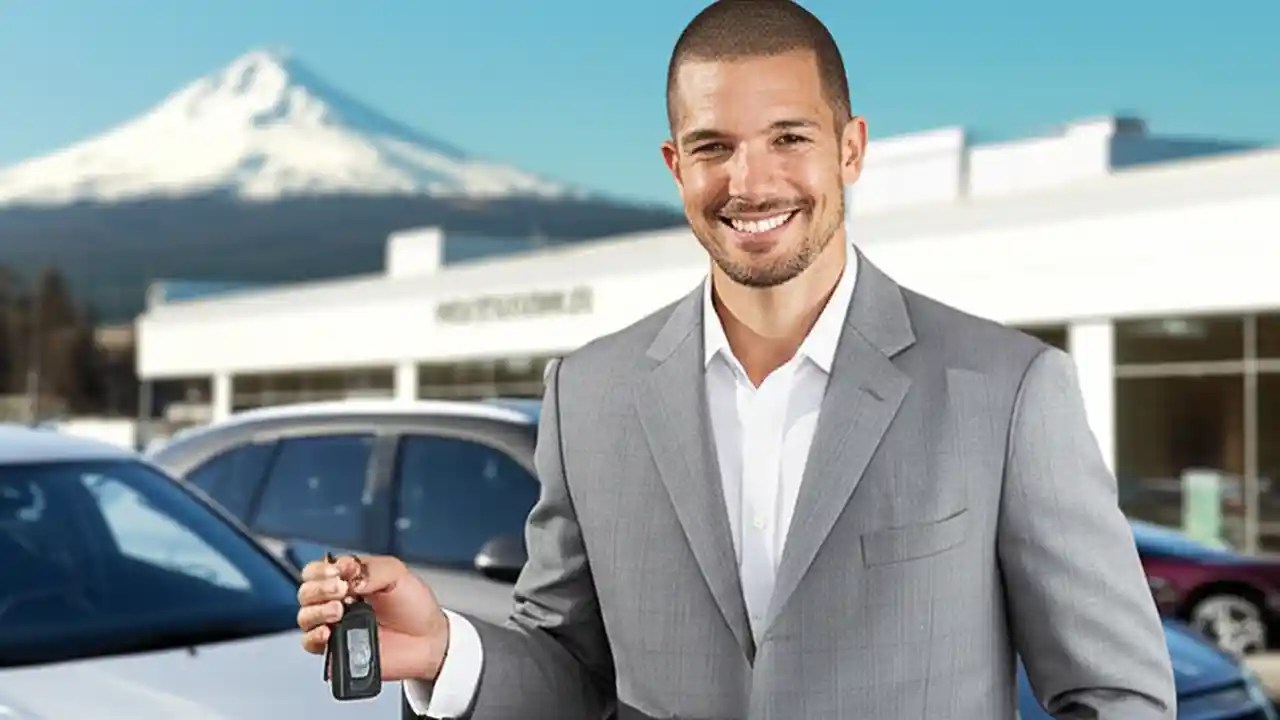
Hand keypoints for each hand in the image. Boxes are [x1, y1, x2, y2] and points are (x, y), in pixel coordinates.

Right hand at [296, 554, 449, 681]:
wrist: (428, 640)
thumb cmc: (414, 607)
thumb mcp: (397, 574)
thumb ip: (371, 568)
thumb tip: (347, 573)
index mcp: (349, 579)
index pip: (317, 570)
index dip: (322, 570)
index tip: (339, 573)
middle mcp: (337, 601)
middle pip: (306, 591)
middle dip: (319, 588)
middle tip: (342, 590)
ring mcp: (335, 626)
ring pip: (305, 617)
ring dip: (317, 611)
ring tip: (339, 611)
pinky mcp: (336, 649)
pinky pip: (310, 644)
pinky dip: (314, 637)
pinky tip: (328, 632)